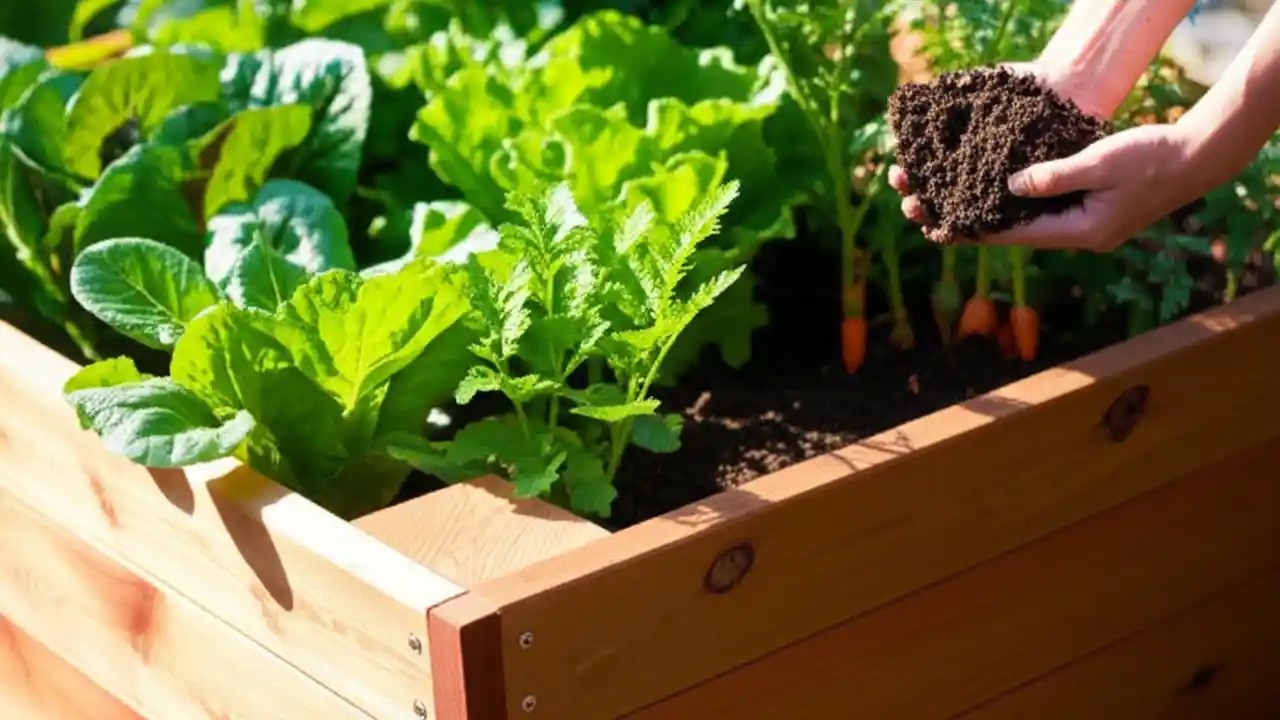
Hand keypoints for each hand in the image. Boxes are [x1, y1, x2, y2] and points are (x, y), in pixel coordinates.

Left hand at [962, 123, 1198, 251]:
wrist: (1196, 158)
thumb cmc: (1151, 156)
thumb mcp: (1099, 162)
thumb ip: (1055, 176)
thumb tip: (1010, 186)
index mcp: (1082, 232)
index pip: (1017, 235)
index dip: (977, 231)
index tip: (941, 228)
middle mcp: (1082, 237)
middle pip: (1020, 234)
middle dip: (979, 225)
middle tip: (938, 218)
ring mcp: (1089, 229)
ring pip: (1033, 225)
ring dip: (998, 215)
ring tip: (958, 207)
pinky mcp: (1094, 214)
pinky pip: (1049, 214)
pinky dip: (1024, 206)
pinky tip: (1000, 195)